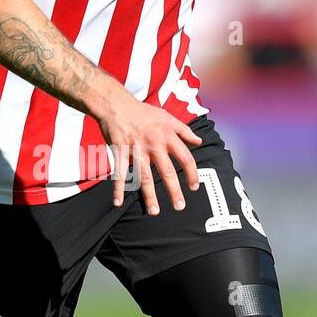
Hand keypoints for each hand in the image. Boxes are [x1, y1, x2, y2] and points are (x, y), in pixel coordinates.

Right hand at [95, 87, 201, 213]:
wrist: (117, 105)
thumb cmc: (144, 112)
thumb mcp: (168, 117)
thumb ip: (184, 130)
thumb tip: (198, 141)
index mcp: (168, 136)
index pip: (186, 158)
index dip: (192, 174)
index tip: (194, 187)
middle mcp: (154, 145)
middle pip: (167, 172)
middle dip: (174, 191)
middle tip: (180, 206)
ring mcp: (137, 150)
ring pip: (144, 177)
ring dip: (149, 196)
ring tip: (154, 211)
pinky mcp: (121, 152)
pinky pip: (120, 174)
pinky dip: (118, 189)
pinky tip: (117, 202)